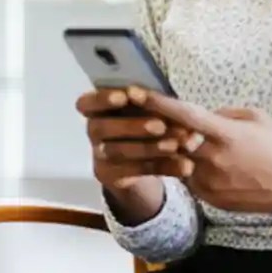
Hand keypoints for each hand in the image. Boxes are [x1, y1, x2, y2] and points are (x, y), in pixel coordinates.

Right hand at [77, 89, 194, 192]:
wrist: (138, 160)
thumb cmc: (140, 120)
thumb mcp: (142, 109)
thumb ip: (146, 102)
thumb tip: (159, 97)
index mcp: (96, 108)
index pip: (86, 103)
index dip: (102, 99)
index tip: (125, 95)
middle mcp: (93, 131)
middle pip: (102, 128)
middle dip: (132, 126)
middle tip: (160, 126)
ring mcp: (100, 156)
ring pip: (121, 151)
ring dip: (150, 148)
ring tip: (176, 145)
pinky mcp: (114, 176)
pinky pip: (139, 171)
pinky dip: (164, 167)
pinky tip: (184, 165)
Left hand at [128, 87, 271, 212]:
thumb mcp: (254, 118)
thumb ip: (222, 113)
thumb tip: (199, 114)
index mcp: (225, 134)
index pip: (183, 115)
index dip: (156, 102)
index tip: (134, 92)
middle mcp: (213, 159)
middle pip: (170, 140)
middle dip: (153, 127)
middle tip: (138, 114)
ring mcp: (209, 182)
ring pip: (175, 161)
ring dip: (168, 149)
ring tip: (163, 138)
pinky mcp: (209, 198)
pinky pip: (188, 179)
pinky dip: (186, 168)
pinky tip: (192, 161)